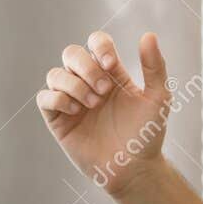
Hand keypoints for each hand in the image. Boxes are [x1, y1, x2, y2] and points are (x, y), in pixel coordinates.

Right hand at [37, 30, 171, 193]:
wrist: (134, 169)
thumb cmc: (147, 135)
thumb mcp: (158, 98)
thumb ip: (155, 67)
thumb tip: (148, 34)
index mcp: (111, 74)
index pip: (96, 42)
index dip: (100, 47)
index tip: (112, 66)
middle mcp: (88, 83)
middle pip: (71, 53)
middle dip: (86, 67)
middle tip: (104, 91)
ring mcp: (71, 101)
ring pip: (55, 74)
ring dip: (74, 84)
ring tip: (93, 104)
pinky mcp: (58, 120)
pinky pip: (44, 97)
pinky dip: (57, 98)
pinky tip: (76, 111)